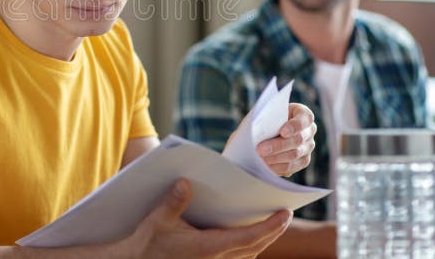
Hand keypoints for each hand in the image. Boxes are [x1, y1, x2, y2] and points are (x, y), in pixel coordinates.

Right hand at [124, 178, 292, 257]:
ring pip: (248, 255)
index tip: (285, 214)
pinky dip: (249, 246)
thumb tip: (185, 183)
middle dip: (273, 232)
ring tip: (273, 225)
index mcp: (208, 247)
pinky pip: (237, 257)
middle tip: (286, 215)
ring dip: (262, 240)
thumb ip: (174, 201)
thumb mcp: (158, 219)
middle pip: (254, 247)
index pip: (248, 237)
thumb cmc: (149, 242)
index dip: (270, 227)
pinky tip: (249, 236)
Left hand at [255, 103, 315, 176]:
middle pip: (298, 140)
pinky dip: (277, 167)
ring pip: (295, 154)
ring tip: (260, 158)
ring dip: (276, 158)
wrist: (268, 129)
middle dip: (278, 146)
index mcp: (304, 114)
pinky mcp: (303, 160)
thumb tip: (259, 130)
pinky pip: (292, 166)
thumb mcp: (268, 113)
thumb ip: (267, 118)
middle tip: (260, 149)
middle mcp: (309, 131)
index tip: (282, 132)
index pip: (304, 119)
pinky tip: (265, 166)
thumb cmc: (268, 117)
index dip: (294, 126)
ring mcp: (308, 146)